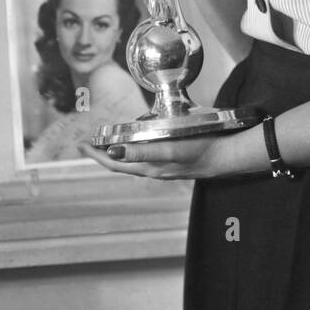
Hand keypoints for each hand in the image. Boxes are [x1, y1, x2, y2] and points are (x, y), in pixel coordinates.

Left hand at [79, 130, 226, 180]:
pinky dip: (135, 147)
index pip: (114, 163)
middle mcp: (154, 169)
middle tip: (88, 142)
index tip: (81, 145)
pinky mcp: (173, 158)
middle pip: (121, 162)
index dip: (96, 155)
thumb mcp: (170, 149)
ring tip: (107, 141)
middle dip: (103, 153)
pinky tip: (139, 140)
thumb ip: (142, 152)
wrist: (227, 156)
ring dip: (118, 150)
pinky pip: (147, 154)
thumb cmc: (201, 150)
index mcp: (149, 168)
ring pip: (133, 159)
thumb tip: (114, 151)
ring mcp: (164, 165)